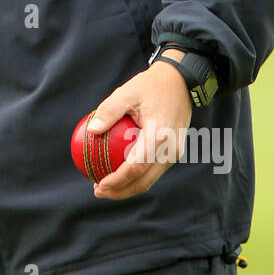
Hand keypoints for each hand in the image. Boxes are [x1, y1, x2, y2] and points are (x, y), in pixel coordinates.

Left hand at [88, 53, 192, 201]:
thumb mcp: (127, 92)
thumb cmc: (151, 86)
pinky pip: (153, 169)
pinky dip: (136, 176)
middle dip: (121, 192)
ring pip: (150, 179)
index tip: (99, 184)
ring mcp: (174, 153)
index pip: (136, 167)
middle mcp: (170, 149)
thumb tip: (91, 131)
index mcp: (159, 135)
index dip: (117, 180)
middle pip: (144, 181)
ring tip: (105, 186)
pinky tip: (118, 171)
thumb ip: (109, 111)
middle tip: (97, 191)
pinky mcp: (174, 152)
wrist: (181, 82)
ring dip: (128, 187)